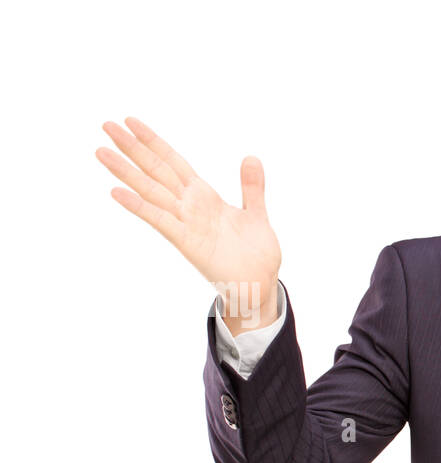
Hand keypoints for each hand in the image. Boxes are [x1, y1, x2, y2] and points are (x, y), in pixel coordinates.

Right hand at [95, 116, 282, 329]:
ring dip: (126, 172)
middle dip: (132, 148)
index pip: (174, 162)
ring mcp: (186, 223)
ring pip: (151, 191)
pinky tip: (118, 192)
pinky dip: (140, 207)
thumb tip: (251, 157)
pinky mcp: (187, 243)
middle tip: (105, 124)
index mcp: (205, 197)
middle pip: (156, 171)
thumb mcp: (255, 213)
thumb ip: (251, 187)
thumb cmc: (255, 252)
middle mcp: (190, 207)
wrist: (260, 284)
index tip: (131, 121)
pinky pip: (160, 221)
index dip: (154, 142)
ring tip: (101, 151)